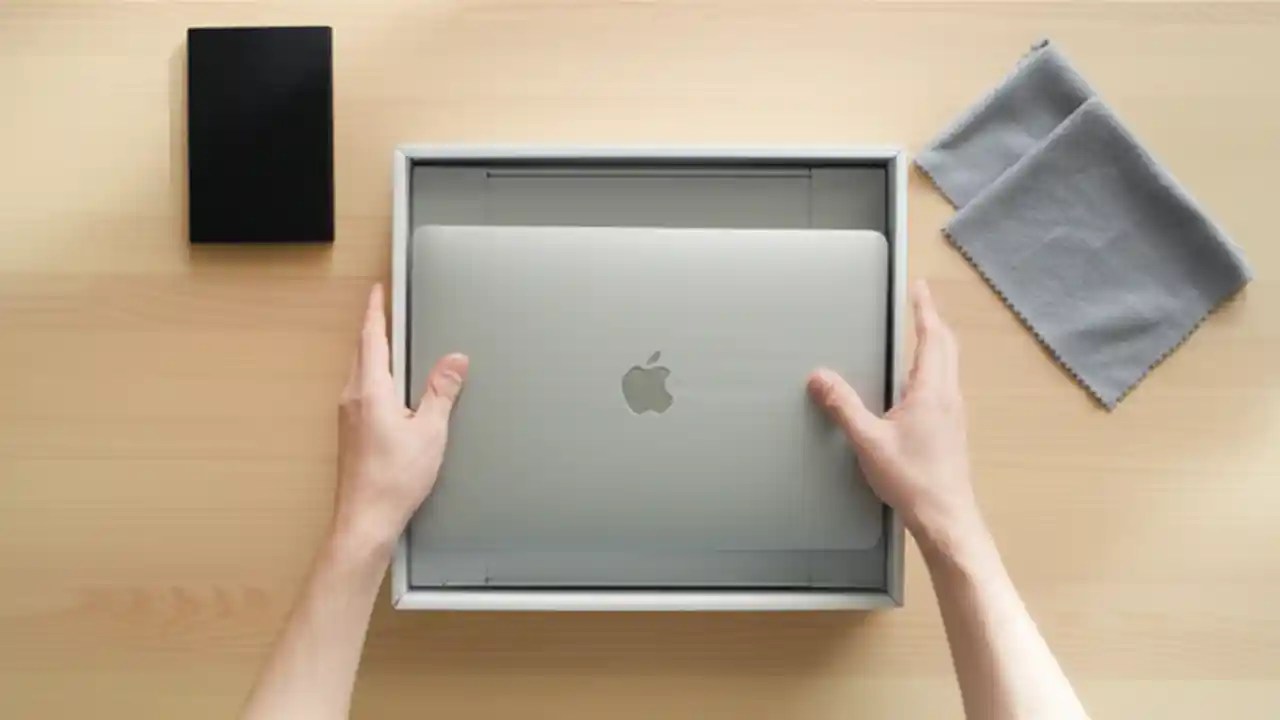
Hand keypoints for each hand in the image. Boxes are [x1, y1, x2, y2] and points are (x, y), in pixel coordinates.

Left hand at [333, 284, 467, 555]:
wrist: (365, 520)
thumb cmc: (394, 480)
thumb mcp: (430, 431)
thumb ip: (442, 392)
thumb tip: (455, 360)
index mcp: (370, 391)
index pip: (371, 338)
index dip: (375, 312)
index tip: (378, 292)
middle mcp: (352, 398)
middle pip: (361, 351)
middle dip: (373, 328)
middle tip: (385, 309)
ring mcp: (347, 416)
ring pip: (358, 371)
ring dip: (372, 352)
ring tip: (388, 341)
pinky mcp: (350, 433)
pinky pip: (360, 391)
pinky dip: (372, 375)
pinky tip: (387, 386)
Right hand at [807, 280, 981, 547]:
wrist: (946, 517)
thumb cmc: (912, 479)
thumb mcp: (868, 441)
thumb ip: (843, 407)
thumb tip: (820, 377)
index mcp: (931, 391)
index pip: (932, 337)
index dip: (925, 309)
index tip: (918, 287)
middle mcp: (948, 396)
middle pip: (946, 346)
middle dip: (932, 320)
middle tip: (919, 301)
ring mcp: (953, 413)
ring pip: (948, 366)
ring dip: (935, 344)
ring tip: (919, 332)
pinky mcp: (951, 429)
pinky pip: (944, 385)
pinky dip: (933, 367)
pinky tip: (916, 382)